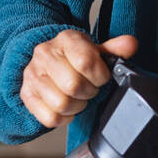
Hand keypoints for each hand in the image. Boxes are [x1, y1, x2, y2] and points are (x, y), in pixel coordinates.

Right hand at [20, 30, 137, 127]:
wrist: (47, 61)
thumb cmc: (75, 58)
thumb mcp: (96, 50)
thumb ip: (114, 49)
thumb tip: (130, 44)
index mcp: (66, 39)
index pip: (86, 62)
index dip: (100, 75)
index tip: (101, 77)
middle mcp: (45, 54)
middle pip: (73, 86)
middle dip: (89, 92)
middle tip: (90, 88)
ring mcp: (33, 75)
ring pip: (61, 104)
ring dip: (77, 106)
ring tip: (78, 97)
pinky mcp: (26, 95)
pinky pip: (50, 118)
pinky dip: (64, 118)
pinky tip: (67, 107)